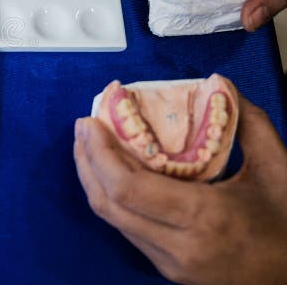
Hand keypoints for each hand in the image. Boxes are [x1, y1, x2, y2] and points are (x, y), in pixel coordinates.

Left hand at [73, 97, 286, 283]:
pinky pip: (128, 229)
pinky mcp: (168, 269)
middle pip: (108, 204)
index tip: (90, 122)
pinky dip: (114, 198)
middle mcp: (179, 245)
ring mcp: (170, 262)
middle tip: (84, 127)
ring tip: (91, 144)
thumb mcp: (279, 168)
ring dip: (94, 179)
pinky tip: (114, 173)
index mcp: (205, 217)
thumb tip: (219, 85)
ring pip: (112, 220)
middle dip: (87, 161)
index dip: (99, 154)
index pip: (128, 188)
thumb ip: (249, 122)